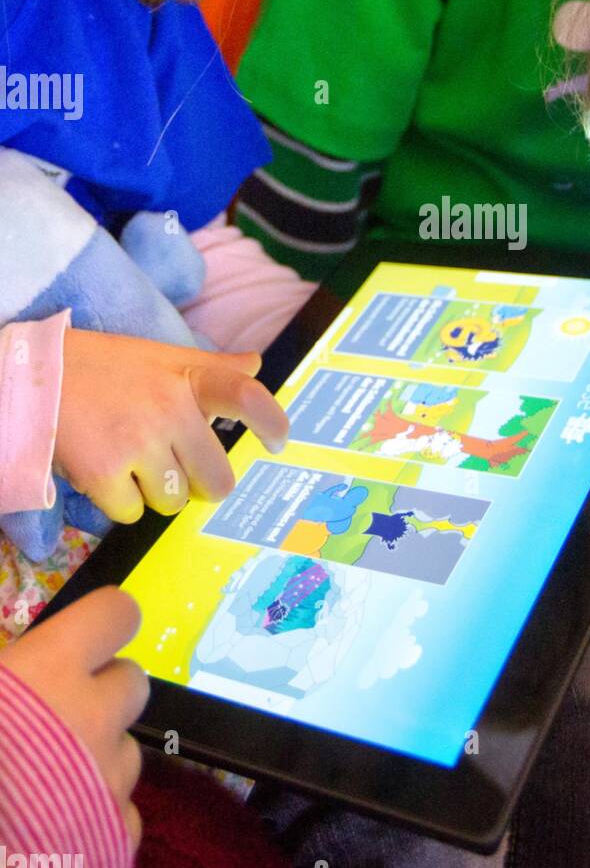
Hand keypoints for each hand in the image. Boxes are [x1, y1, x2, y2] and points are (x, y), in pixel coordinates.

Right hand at [0, 588, 147, 847]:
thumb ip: (7, 670)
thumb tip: (17, 665)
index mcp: (52, 669)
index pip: (116, 613)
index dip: (102, 623)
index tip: (84, 638)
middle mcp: (95, 715)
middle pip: (131, 681)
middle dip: (101, 691)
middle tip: (57, 713)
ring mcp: (110, 777)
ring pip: (125, 747)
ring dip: (96, 755)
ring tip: (45, 777)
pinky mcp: (117, 833)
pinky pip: (121, 808)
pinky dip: (95, 812)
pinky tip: (55, 823)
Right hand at [55, 329, 288, 522]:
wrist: (35, 375)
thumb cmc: (103, 366)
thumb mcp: (160, 355)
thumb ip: (212, 365)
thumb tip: (257, 362)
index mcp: (186, 379)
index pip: (245, 396)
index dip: (271, 422)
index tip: (277, 442)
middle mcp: (169, 411)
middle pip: (216, 480)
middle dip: (202, 486)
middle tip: (181, 474)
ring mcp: (137, 444)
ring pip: (173, 502)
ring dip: (156, 494)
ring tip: (131, 463)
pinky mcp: (103, 473)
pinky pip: (132, 513)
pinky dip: (119, 503)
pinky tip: (105, 472)